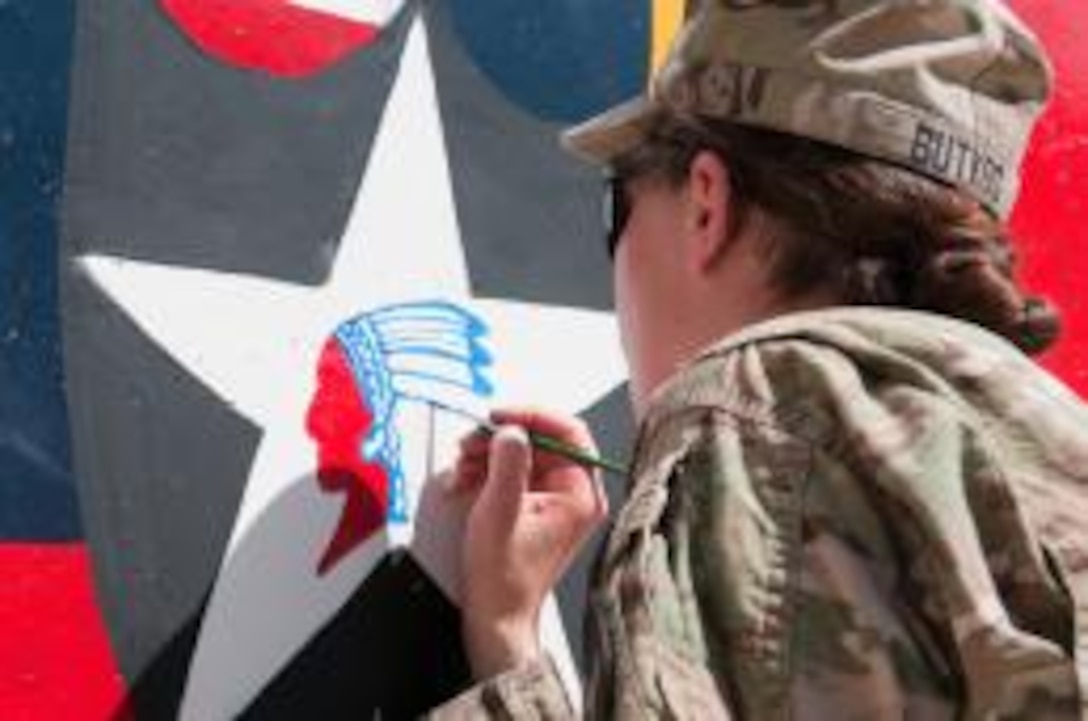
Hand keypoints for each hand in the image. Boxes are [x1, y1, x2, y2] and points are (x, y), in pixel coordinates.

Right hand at [447, 408, 608, 678]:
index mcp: (581, 494)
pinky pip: (512, 472)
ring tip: (462, 465)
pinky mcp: (534, 506)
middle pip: (541, 441)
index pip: (569, 432)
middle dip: (501, 438)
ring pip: (522, 454)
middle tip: (471, 441)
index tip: (500, 417)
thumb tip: (512, 430)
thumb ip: (508, 465)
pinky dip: (486, 470)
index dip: (533, 416)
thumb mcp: (500, 512)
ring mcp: (554, 500)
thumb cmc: (503, 578)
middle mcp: (574, 494)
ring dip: (487, 453)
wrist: (495, 616)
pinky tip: (464, 480)